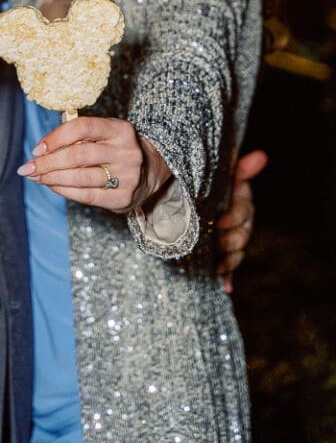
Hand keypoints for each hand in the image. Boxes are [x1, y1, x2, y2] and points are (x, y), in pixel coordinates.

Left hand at [17, 113, 170, 212]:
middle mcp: (126, 152)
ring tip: (36, 177)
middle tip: (27, 168)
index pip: (82, 128)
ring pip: (80, 178)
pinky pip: (87, 195)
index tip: (37, 149)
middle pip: (78, 156)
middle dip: (48, 163)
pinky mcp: (123, 198)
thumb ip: (77, 135)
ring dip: (52, 178)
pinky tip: (52, 186)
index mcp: (120, 129)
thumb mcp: (103, 133)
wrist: (148, 172)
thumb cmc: (114, 148)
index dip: (56, 137)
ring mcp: (127, 176)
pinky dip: (65, 191)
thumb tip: (42, 149)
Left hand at [216, 148, 267, 292]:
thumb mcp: (219, 173)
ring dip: (229, 261)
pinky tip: (225, 287)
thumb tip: (261, 155)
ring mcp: (230, 238)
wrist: (180, 197)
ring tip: (217, 266)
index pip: (244, 212)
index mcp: (239, 201)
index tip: (219, 221)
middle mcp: (238, 221)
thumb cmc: (205, 182)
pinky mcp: (220, 253)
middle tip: (216, 243)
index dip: (234, 218)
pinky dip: (227, 278)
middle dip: (230, 241)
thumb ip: (238, 168)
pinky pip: (228, 269)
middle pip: (242, 235)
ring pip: (236, 253)